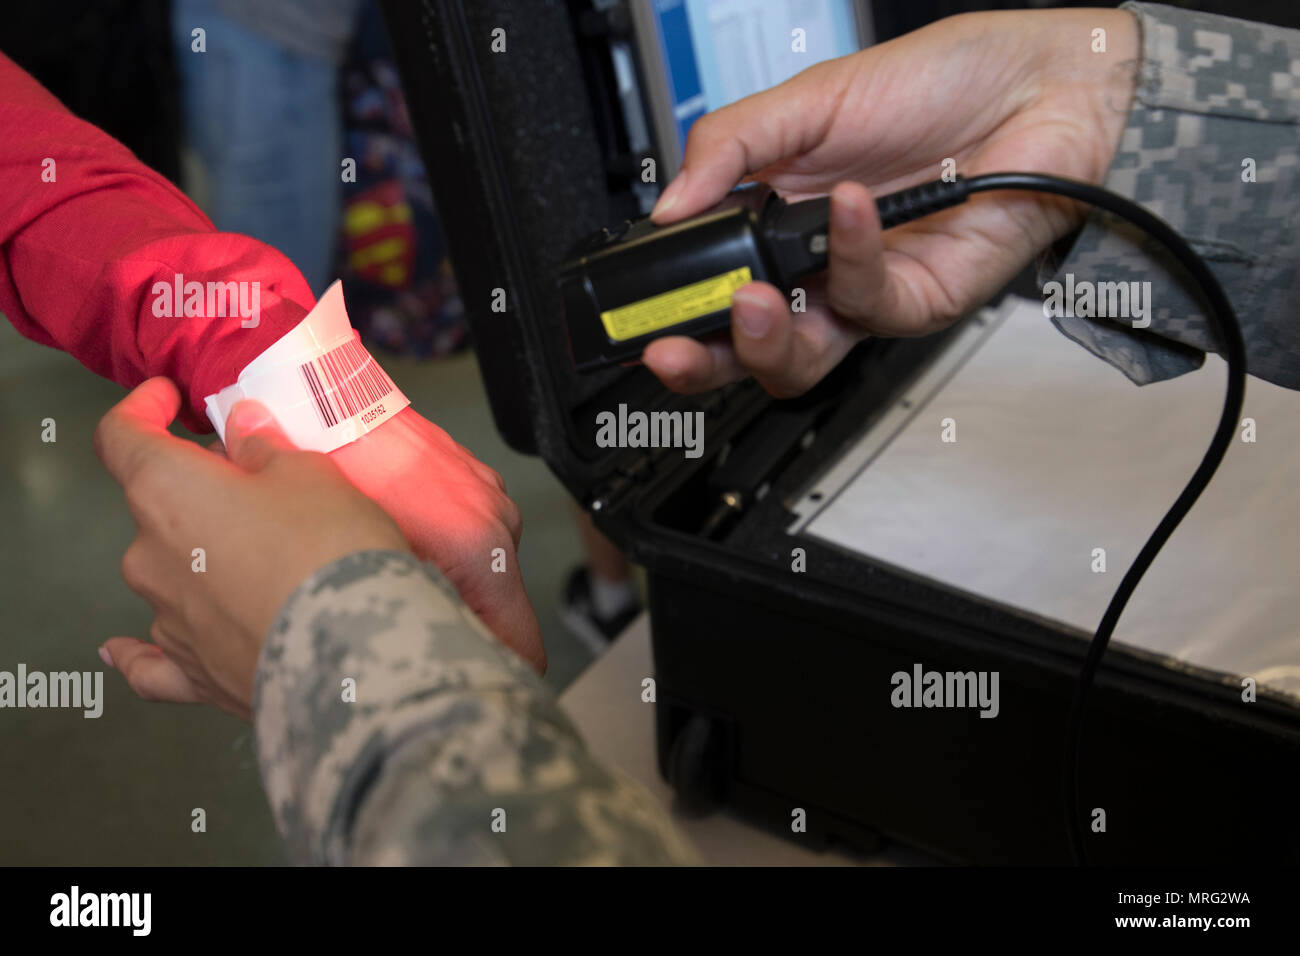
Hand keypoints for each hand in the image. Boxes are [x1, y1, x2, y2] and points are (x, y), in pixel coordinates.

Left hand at [93, 379, 536, 719]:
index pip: (123, 438)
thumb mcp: (312, 473)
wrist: (356, 653)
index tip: (165, 398)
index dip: (141, 410)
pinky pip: (154, 661)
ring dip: (199, 560)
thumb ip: (266, 448)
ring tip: (260, 562)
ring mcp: (168, 621)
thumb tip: (242, 428)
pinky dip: (142, 652)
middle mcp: (149, 556)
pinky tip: (122, 653)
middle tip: (257, 487)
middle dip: (198, 492)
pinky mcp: (195, 675)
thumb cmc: (330, 551)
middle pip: (155, 508)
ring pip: (168, 575)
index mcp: (166, 491)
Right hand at [643, 8, 1138, 397]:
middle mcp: (812, 270)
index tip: (640, 314)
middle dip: (699, 363)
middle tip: (669, 349)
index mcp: (773, 224)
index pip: (708, 288)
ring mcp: (862, 293)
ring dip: (762, 339)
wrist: (1039, 86)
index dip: (673, 312)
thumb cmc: (937, 86)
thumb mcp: (809, 100)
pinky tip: (848, 204)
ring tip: (747, 297)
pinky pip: (868, 301)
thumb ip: (729, 147)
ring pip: (800, 359)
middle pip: (743, 350)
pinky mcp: (916, 302)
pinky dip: (850, 254)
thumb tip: (667, 204)